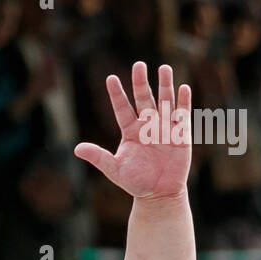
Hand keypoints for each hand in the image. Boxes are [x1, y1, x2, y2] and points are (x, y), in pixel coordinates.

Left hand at [75, 62, 191, 199]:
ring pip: (164, 100)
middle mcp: (147, 124)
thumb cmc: (136, 182)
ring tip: (164, 68)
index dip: (116, 94)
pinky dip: (183, 101)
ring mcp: (164, 126)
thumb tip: (77, 149)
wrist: (159, 194)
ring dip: (165, 84)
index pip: (122, 108)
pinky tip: (183, 88)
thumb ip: (98, 157)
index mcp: (130, 131)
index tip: (110, 78)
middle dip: (141, 82)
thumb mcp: (114, 170)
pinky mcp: (181, 133)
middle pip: (144, 98)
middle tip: (139, 65)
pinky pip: (182, 114)